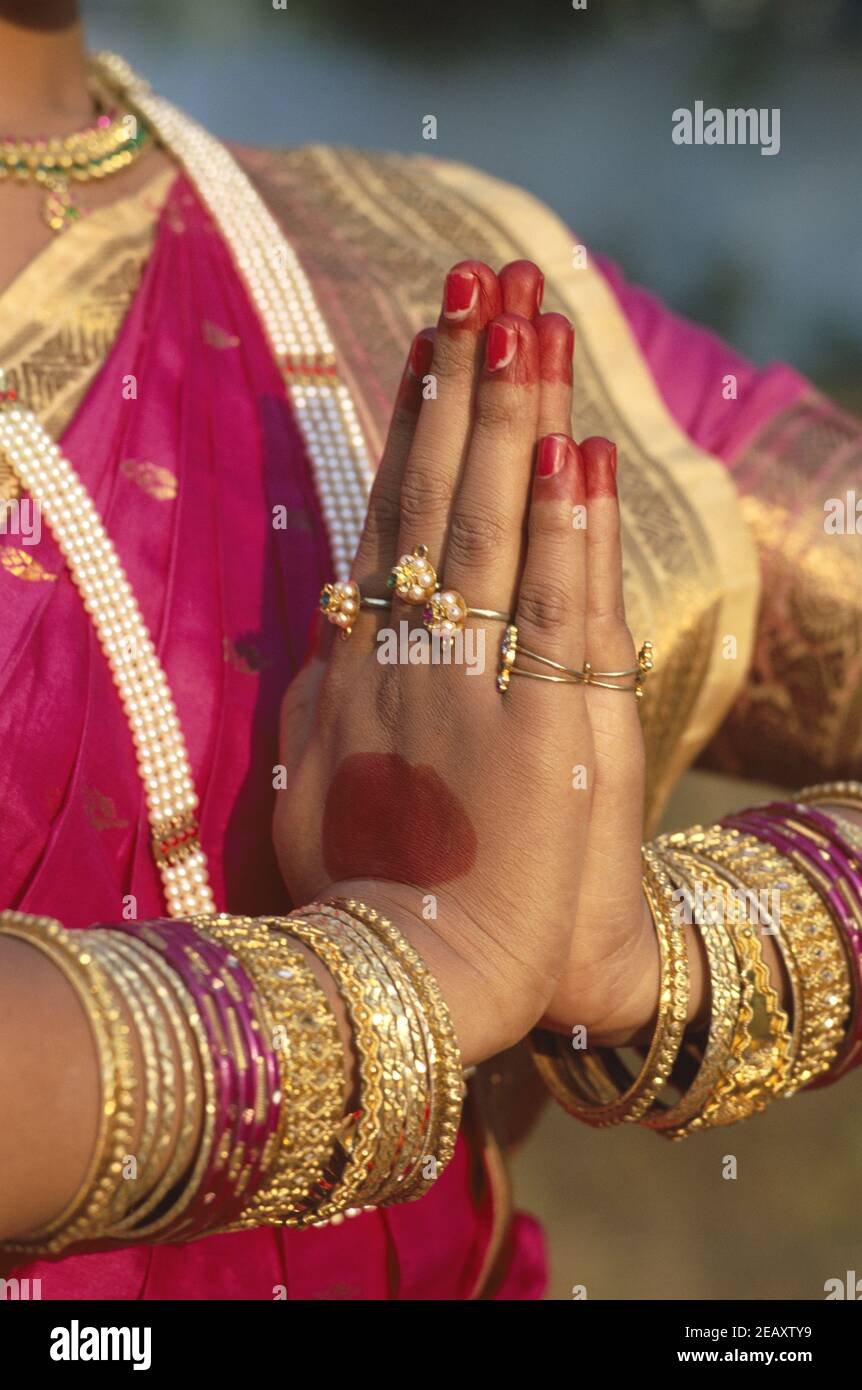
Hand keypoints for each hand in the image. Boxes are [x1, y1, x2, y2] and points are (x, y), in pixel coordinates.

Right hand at [275, 260, 648, 1062]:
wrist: (409, 981)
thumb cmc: (365, 894)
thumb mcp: (311, 786)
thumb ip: (312, 706)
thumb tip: (316, 638)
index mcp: (353, 670)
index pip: (389, 521)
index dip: (413, 428)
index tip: (432, 348)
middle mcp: (402, 659)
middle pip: (437, 499)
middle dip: (463, 385)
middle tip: (484, 283)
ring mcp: (466, 689)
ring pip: (492, 530)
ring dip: (512, 418)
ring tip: (532, 319)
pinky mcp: (535, 733)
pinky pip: (552, 612)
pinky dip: (565, 527)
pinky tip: (575, 447)